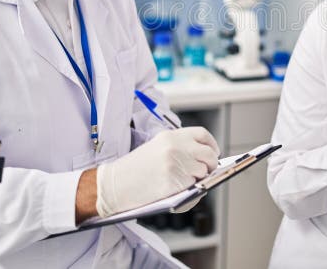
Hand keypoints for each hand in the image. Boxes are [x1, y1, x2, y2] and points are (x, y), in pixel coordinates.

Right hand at [96, 127, 219, 217]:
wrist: (113, 185)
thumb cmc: (133, 170)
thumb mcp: (156, 148)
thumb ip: (178, 148)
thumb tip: (203, 160)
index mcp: (171, 136)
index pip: (202, 135)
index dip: (211, 145)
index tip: (213, 153)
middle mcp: (176, 147)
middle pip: (208, 154)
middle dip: (210, 164)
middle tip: (206, 171)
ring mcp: (176, 164)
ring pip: (203, 172)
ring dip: (199, 178)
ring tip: (185, 182)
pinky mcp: (175, 182)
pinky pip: (194, 187)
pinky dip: (191, 191)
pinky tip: (178, 191)